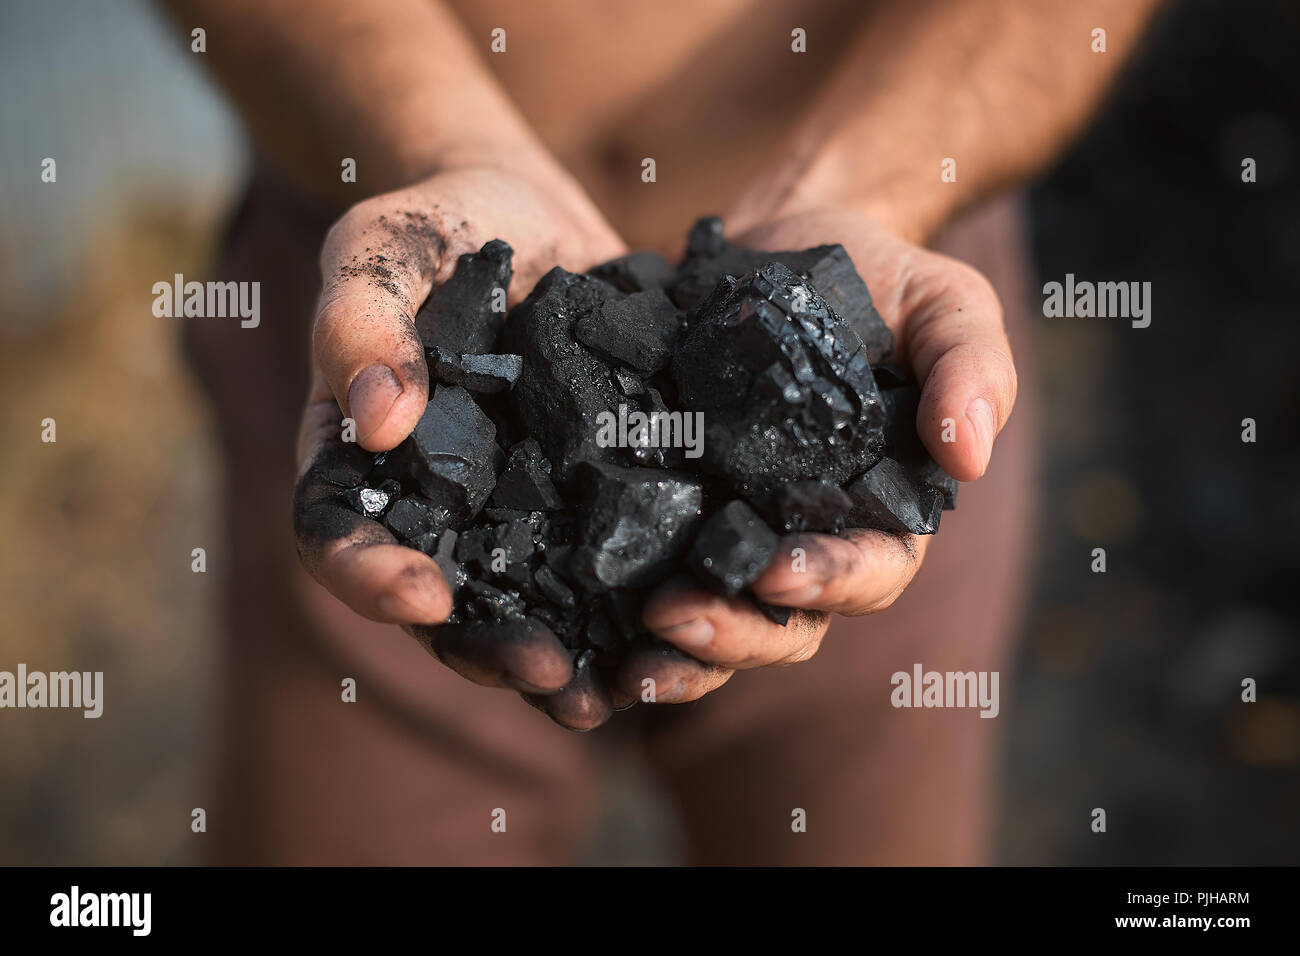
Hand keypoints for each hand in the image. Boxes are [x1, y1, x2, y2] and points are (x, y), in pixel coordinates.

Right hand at [292, 163, 625, 711]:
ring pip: (523, 603)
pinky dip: (628, 605)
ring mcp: (513, 505)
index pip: (338, 536)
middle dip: (483, 646)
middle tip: (537, 668)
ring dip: (560, 655)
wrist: (528, 211)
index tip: (420, 592)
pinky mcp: (587, 491)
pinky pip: (600, 560)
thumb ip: (362, 322)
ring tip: (603, 693)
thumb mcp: (381, 249)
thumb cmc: (434, 224)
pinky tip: (672, 629)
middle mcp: (436, 503)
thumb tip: (380, 420)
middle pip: (441, 602)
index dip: (369, 576)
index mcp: (360, 460)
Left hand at [634, 209, 1017, 702]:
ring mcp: (734, 523)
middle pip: (784, 621)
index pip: (871, 571)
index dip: (829, 581)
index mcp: (881, 508)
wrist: (782, 238)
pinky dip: (621, 601)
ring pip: (717, 615)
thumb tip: (970, 458)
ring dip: (677, 644)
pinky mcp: (673, 500)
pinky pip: (650, 566)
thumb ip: (972, 370)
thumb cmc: (880, 277)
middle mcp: (806, 533)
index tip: (777, 573)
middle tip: (674, 615)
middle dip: (734, 632)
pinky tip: (587, 608)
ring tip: (629, 645)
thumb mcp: (948, 306)